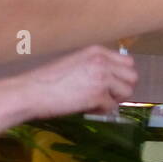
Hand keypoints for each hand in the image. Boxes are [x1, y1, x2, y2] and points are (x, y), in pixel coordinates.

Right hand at [16, 45, 137, 119]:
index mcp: (97, 51)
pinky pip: (112, 107)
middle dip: (122, 88)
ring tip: (94, 101)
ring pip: (127, 92)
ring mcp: (102, 78)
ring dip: (113, 100)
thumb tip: (116, 78)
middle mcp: (102, 62)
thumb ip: (97, 66)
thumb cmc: (48, 80)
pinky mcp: (98, 95)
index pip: (128, 62)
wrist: (30, 92)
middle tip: (105, 95)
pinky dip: (101, 110)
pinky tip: (85, 107)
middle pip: (132, 77)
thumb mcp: (76, 63)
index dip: (121, 75)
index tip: (110, 83)